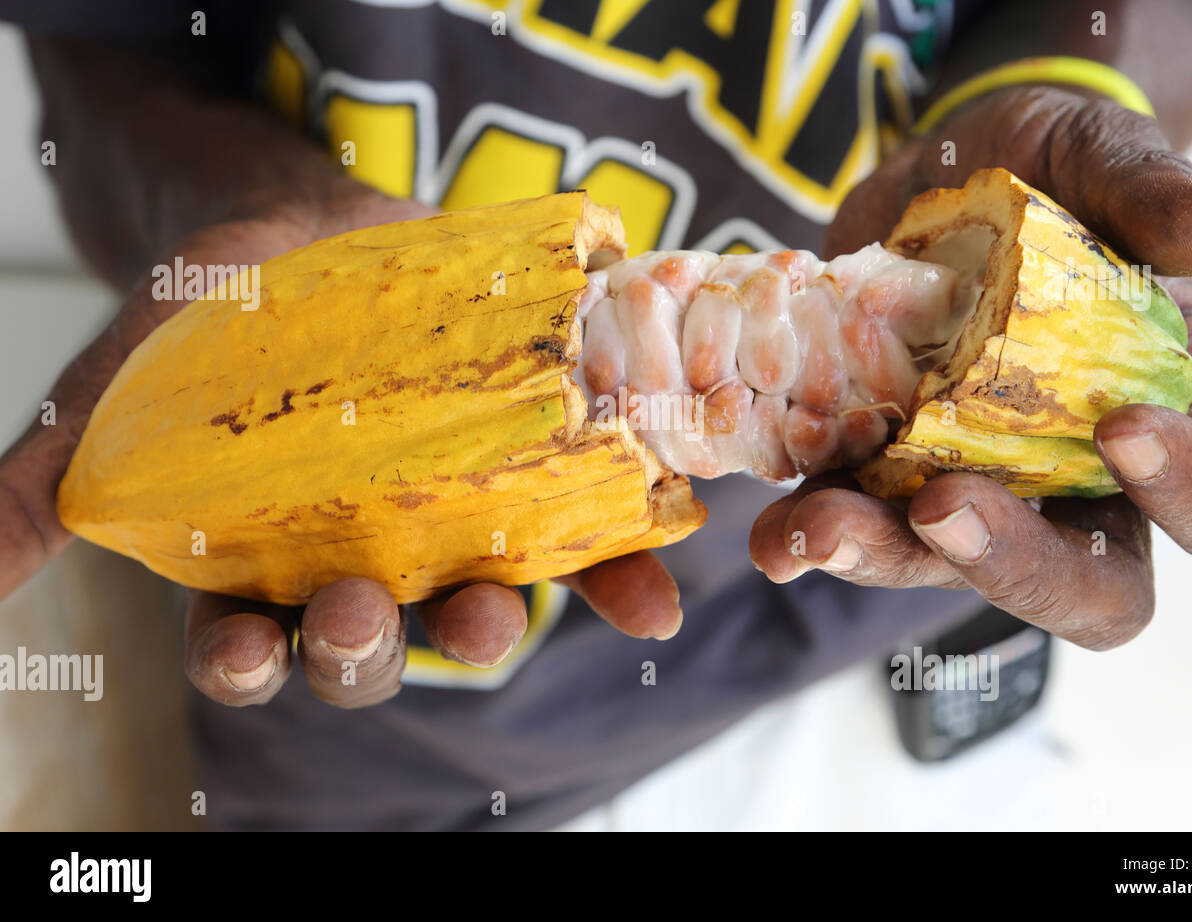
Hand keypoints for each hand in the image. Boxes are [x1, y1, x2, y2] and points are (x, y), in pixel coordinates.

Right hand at [0, 184, 681, 707]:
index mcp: (256, 565)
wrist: (302, 228)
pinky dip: (611, 580)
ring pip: (464, 606)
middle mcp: (354, 564)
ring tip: (490, 616)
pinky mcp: (518, 482)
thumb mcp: (117, 389)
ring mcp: (441, 527)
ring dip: (482, 626)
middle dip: (361, 647)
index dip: (243, 658)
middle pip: (361, 643)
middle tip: (361, 618)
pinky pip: (571, 551)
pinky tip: (651, 598)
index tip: (240, 648)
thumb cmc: (204, 321)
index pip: (245, 640)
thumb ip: (51, 477)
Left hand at [752, 86, 1191, 649]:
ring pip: (951, 564)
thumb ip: (1152, 194)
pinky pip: (862, 521)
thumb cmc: (1053, 167)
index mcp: (1180, 417)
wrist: (946, 165)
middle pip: (1090, 586)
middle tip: (944, 510)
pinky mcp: (892, 473)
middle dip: (1016, 565)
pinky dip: (814, 528)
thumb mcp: (1099, 159)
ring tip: (815, 530)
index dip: (1191, 490)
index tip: (1122, 429)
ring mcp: (982, 486)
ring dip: (882, 556)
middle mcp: (1084, 479)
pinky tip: (773, 530)